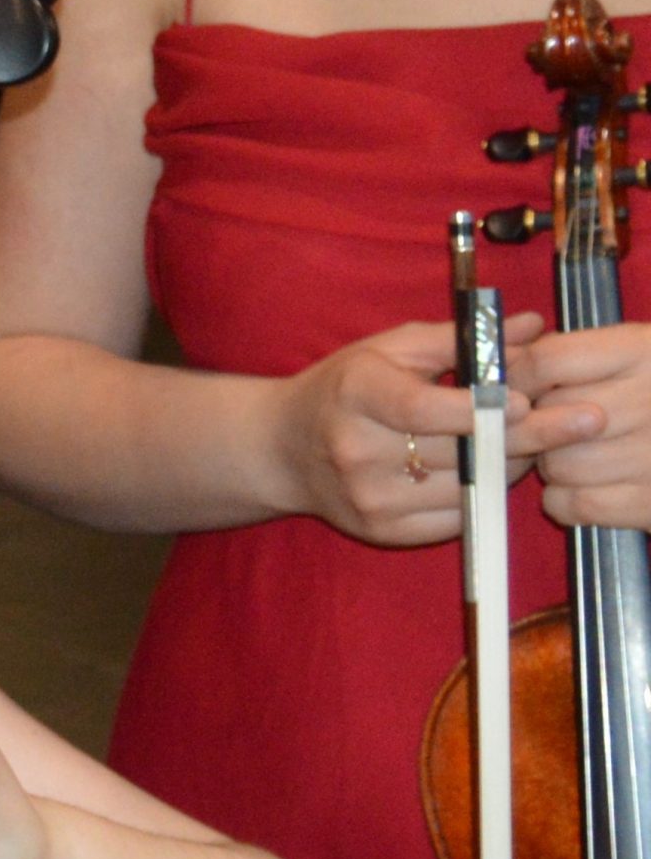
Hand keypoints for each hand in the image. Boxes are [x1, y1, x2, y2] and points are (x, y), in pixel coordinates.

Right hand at [271, 314, 562, 545]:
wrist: (280, 450)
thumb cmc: (342, 389)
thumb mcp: (388, 350)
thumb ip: (460, 340)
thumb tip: (529, 326)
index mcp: (356, 393)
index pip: (425, 407)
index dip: (483, 408)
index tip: (531, 400)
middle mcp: (357, 450)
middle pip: (459, 451)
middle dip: (524, 436)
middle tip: (579, 422)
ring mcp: (369, 498)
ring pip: (469, 489)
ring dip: (510, 465)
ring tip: (525, 442)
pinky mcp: (383, 532)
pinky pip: (458, 518)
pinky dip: (484, 494)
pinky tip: (489, 471)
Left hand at [512, 321, 650, 527]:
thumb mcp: (639, 354)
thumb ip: (574, 354)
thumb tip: (504, 360)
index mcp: (645, 351)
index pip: (545, 360)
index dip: (514, 378)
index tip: (509, 392)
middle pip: (548, 416)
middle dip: (538, 427)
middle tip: (555, 431)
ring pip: (557, 464)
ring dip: (554, 466)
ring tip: (580, 458)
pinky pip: (575, 504)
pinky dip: (567, 502)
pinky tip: (587, 489)